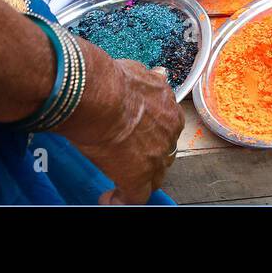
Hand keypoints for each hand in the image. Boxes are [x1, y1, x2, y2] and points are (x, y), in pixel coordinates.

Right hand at [58, 50, 184, 204]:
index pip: (168, 127)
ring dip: (140, 178)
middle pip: (165, 152)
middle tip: (131, 158)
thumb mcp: (139, 73)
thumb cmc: (113, 81)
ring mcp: (156, 156)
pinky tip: (109, 198)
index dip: (155, 134)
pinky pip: (134, 197)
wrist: (101, 97)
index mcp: (169, 108)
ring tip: (122, 181)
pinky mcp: (137, 176)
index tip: (141, 135)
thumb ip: (150, 80)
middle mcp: (169, 132)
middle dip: (151, 156)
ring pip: (154, 176)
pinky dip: (122, 199)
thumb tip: (157, 74)